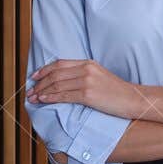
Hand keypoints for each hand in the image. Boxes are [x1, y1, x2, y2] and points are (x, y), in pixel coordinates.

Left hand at [26, 59, 148, 119]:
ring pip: (57, 85)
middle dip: (40, 83)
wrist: (133, 99)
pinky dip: (51, 98)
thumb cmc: (116, 92)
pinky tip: (43, 100)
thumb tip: (65, 82)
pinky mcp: (88, 94)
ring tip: (33, 97)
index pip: (60, 64)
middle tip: (30, 90)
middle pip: (55, 74)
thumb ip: (83, 75)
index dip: (44, 70)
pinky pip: (64, 95)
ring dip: (42, 91)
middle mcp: (86, 69)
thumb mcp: (99, 76)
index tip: (34, 77)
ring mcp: (87, 81)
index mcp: (88, 63)